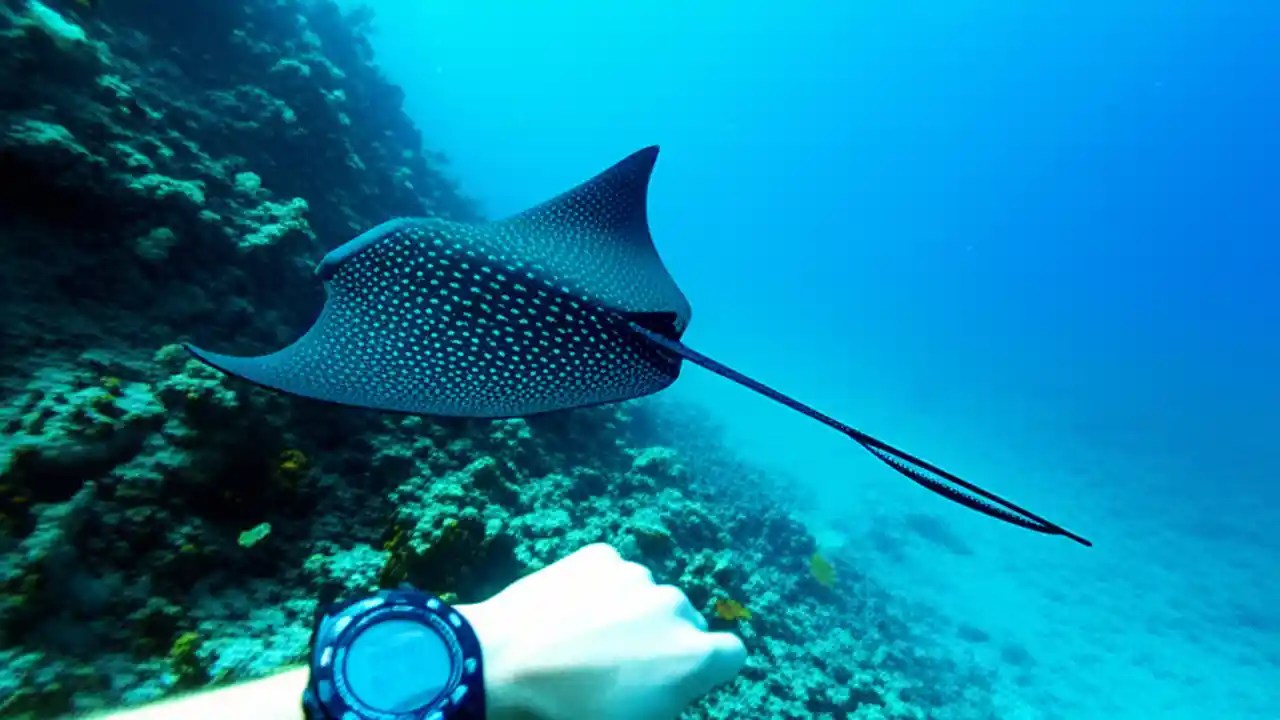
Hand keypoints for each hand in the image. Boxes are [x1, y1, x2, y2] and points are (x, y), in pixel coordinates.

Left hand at [456, 543, 745, 719]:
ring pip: (647, 595)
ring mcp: (637, 575)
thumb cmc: (566, 715)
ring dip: (630, 613)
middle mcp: (675, 606)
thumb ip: (669, 700)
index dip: (708, 668)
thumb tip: (664, 687)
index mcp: (693, 656)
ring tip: (584, 641)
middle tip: (619, 667)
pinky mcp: (601, 555)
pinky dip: (599, 589)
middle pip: (685, 621)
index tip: (677, 679)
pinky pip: (612, 573)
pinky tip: (568, 614)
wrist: (498, 667)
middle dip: (663, 639)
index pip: (732, 653)